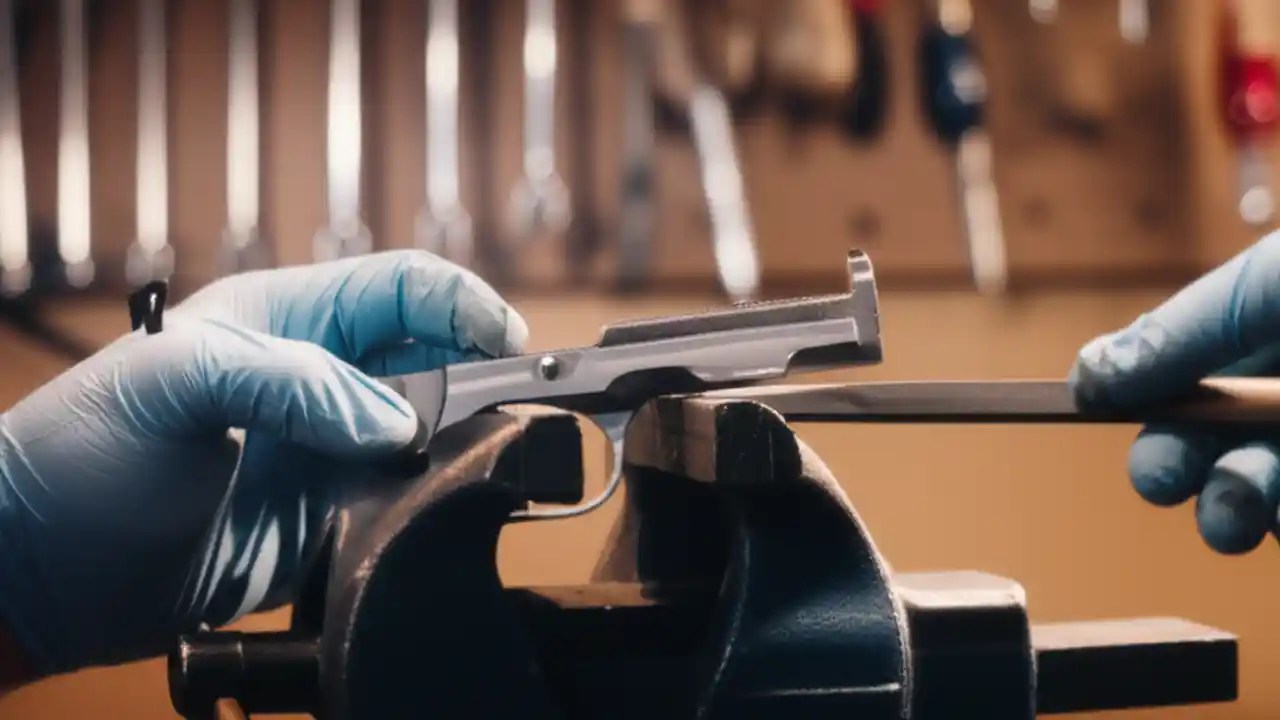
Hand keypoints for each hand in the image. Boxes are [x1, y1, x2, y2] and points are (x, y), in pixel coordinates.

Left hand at [0, 251, 526, 675]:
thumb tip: (393, 424)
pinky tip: (442, 498)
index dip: (460, 301)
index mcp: (287, 318)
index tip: (502, 337)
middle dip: (477, 367)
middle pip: (433, 353)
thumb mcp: (169, 384)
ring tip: (482, 449)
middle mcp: (320, 377)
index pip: (400, 286)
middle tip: (505, 400)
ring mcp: (330, 446)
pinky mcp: (334, 511)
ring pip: (433, 425)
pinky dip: (437, 492)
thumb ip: (287, 383)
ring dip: (463, 434)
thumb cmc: (82, 453)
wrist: (44, 572)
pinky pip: (409, 492)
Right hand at [1070, 232, 1279, 555]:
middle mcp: (1276, 390)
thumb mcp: (1265, 288)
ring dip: (1232, 507)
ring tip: (1246, 499)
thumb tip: (1086, 376)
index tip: (1067, 410)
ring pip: (1251, 498)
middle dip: (1167, 467)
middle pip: (1199, 446)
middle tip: (1162, 478)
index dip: (1119, 397)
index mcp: (1255, 330)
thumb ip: (1181, 333)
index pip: (1167, 375)